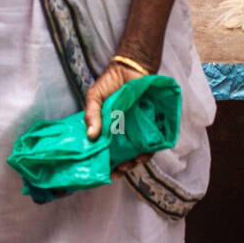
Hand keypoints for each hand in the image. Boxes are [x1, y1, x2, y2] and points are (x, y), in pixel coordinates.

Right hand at [82, 61, 155, 176]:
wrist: (131, 69)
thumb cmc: (110, 84)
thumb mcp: (94, 98)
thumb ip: (92, 114)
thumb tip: (91, 135)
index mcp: (107, 130)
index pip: (105, 152)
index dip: (105, 165)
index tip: (104, 173)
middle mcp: (122, 134)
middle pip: (122, 157)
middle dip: (121, 167)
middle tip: (118, 170)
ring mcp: (136, 131)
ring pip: (137, 153)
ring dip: (134, 162)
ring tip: (130, 164)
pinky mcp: (150, 126)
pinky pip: (152, 143)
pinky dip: (148, 151)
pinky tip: (142, 155)